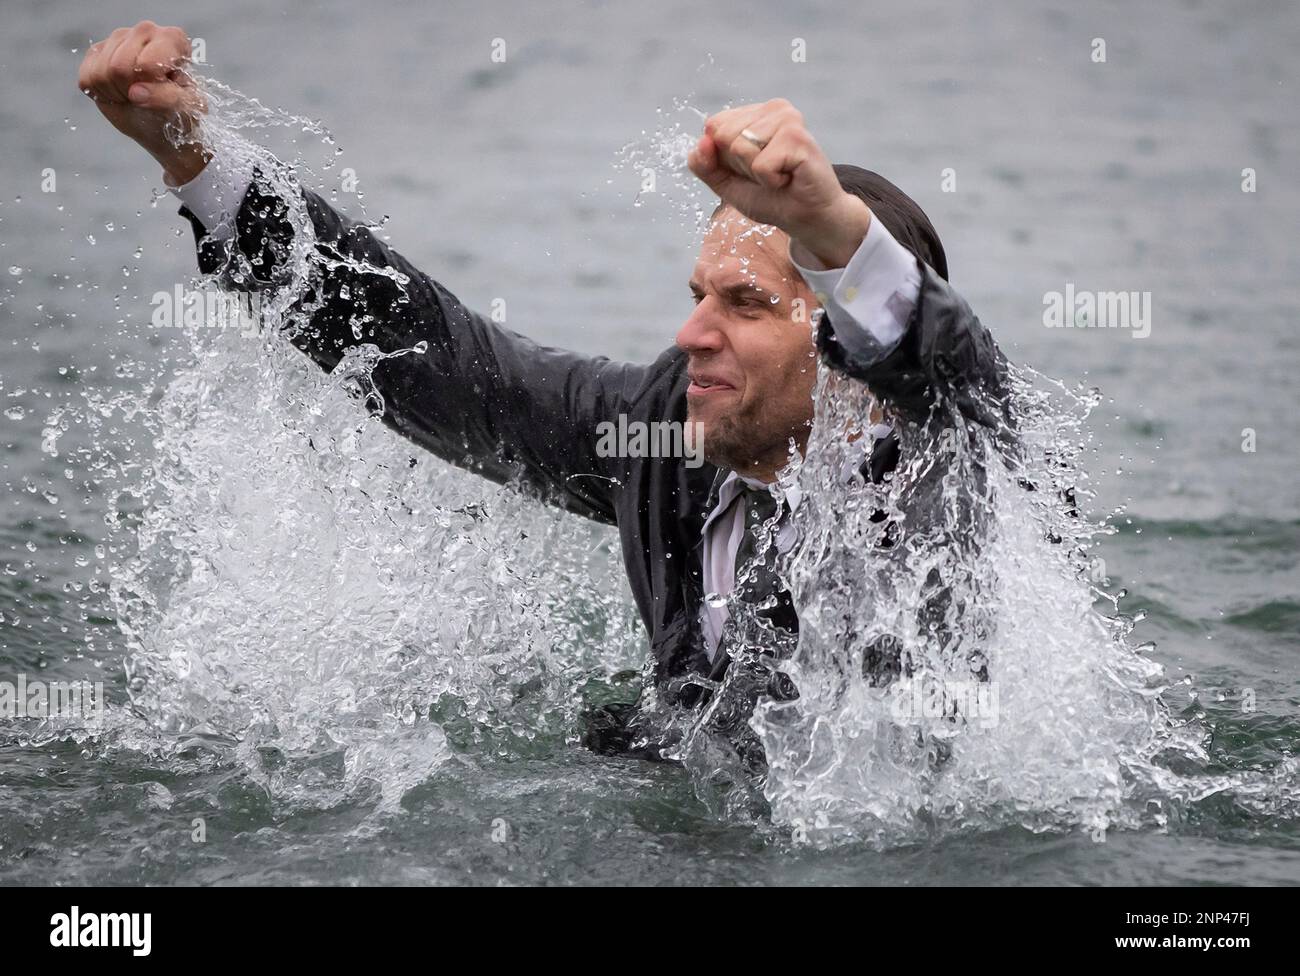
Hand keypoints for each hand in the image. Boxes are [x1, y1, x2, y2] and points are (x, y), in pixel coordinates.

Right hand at [77, 20, 208, 184]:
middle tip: (148, 98)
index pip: (147, 65)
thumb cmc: (179, 112)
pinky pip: (87, 78)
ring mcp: (118, 38)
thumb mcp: (185, 109)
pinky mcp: (95, 52)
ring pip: (101, 72)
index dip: (151, 88)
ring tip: (135, 95)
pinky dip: (102, 94)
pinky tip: (120, 92)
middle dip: (131, 92)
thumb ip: (167, 98)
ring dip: (117, 94)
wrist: (162, 124)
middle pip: (119, 67)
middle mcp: (145, 31)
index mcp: (172, 39)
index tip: (166, 94)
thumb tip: (136, 92)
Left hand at [687, 98, 871, 268]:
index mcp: (756, 112)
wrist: (807, 218)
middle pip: (723, 136)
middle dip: (740, 166)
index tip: (753, 169)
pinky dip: (771, 181)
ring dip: (756, 174)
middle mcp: (773, 108)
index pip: (713, 126)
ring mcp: (788, 119)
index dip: (725, 158)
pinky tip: (790, 178)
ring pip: (740, 148)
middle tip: (769, 173)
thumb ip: (705, 164)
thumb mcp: (727, 182)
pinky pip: (760, 164)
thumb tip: (701, 142)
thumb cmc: (771, 198)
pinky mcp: (797, 137)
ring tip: (780, 175)